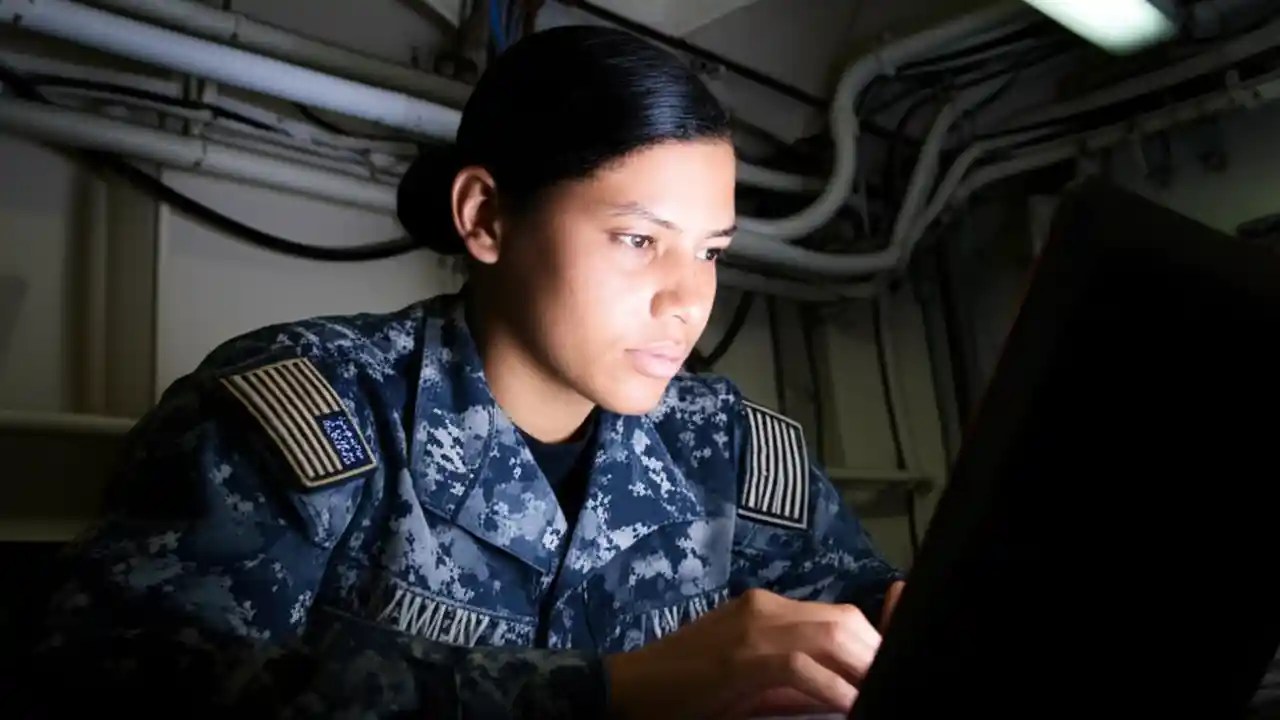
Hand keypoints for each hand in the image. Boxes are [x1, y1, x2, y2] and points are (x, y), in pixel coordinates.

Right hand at [605, 588, 881, 719]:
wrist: (626, 688)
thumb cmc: (685, 689)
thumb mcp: (747, 675)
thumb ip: (792, 676)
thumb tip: (841, 689)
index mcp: (766, 608)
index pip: (837, 616)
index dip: (873, 641)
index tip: (892, 665)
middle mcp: (766, 607)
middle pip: (843, 622)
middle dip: (875, 654)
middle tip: (894, 684)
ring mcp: (753, 627)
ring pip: (831, 635)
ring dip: (863, 668)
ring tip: (882, 693)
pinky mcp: (741, 655)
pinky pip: (801, 667)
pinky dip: (832, 688)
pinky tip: (850, 706)